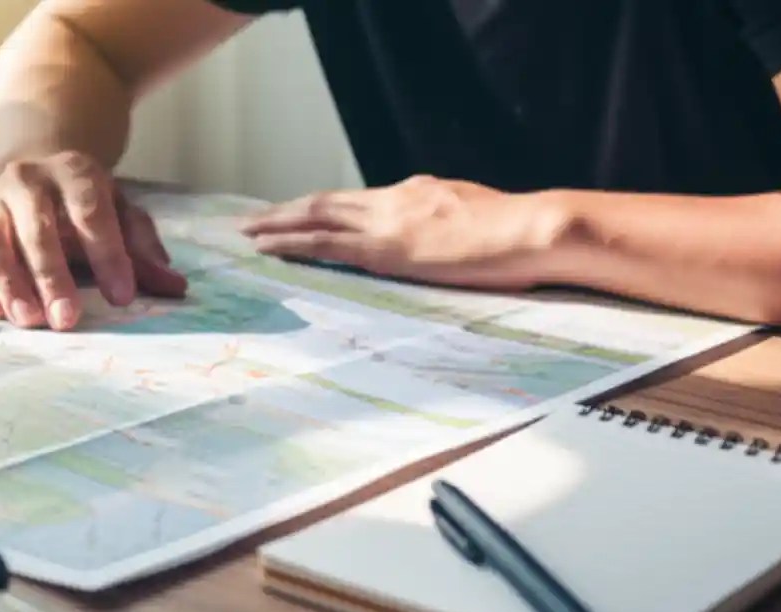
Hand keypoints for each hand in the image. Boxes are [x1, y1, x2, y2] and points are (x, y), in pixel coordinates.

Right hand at [0, 151, 186, 330]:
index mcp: (73, 173)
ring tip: (28, 320)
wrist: (33, 176)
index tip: (122, 296)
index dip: (107, 254)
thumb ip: (143, 250)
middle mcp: (26, 180)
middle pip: (37, 228)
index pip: (91, 211)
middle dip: (52, 275)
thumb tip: (175, 286)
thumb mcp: (120, 216)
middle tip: (67, 320)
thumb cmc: (84, 207)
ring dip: (7, 282)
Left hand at [239, 175, 575, 290]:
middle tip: (253, 221)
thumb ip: (449, 226)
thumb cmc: (519, 234)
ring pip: (316, 216)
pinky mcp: (385, 248)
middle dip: (287, 211)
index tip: (300, 214)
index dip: (325, 207)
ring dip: (278, 224)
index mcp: (417, 192)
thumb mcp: (477, 221)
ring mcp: (388, 221)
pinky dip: (292, 244)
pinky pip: (325, 243)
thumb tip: (441, 241)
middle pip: (326, 201)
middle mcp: (394, 198)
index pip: (358, 200)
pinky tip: (269, 249)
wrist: (533, 229)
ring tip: (248, 233)